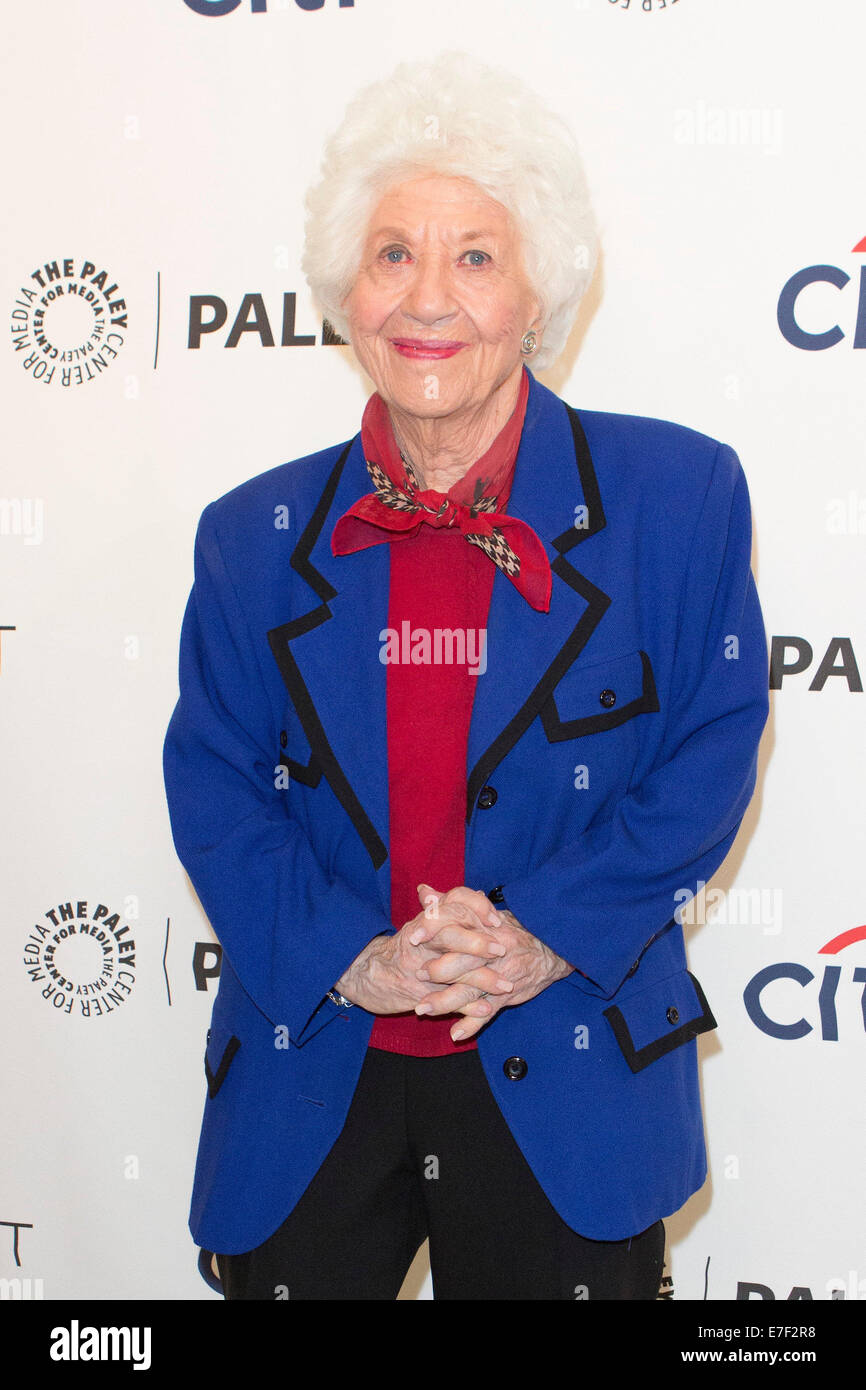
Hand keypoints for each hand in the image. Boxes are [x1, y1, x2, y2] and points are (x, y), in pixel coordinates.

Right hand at [333, 884, 509, 1015]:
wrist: (363, 975)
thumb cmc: (398, 950)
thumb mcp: (419, 924)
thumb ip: (445, 911)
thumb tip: (476, 893)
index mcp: (427, 921)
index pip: (453, 904)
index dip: (476, 908)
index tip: (497, 918)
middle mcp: (422, 941)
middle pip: (451, 935)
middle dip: (478, 943)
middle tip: (503, 950)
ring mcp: (419, 968)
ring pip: (454, 971)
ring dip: (483, 979)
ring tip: (506, 986)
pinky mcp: (418, 994)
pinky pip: (446, 999)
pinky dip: (467, 1005)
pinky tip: (486, 1007)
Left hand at [410, 890, 574, 1041]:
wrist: (552, 949)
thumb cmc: (513, 929)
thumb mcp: (484, 912)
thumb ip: (452, 904)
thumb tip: (423, 892)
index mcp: (485, 925)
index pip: (459, 923)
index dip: (436, 928)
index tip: (413, 935)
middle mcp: (493, 948)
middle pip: (464, 957)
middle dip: (439, 968)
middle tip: (416, 974)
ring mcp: (500, 974)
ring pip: (471, 989)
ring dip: (446, 1001)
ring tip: (422, 1009)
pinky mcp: (507, 995)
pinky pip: (488, 1012)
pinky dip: (472, 1024)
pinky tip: (455, 1034)